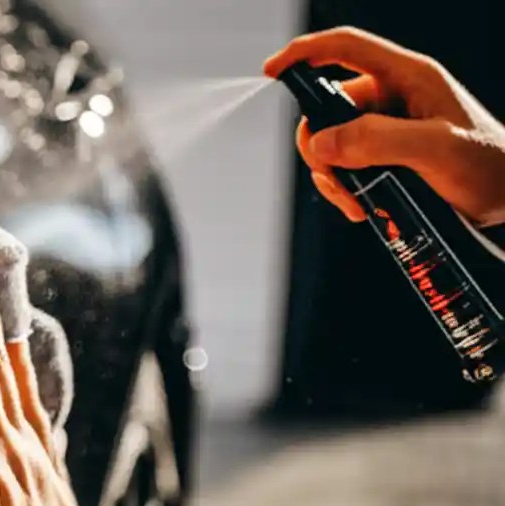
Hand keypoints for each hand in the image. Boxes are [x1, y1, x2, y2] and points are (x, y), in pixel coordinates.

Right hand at [265, 27, 504, 225]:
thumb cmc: (492, 166)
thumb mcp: (436, 150)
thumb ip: (377, 140)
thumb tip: (322, 142)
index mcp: (409, 78)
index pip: (345, 48)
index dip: (305, 52)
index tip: (273, 71)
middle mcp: (394, 98)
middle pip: (328, 107)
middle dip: (319, 144)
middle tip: (333, 176)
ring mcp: (388, 128)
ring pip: (332, 143)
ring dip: (332, 175)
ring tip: (355, 201)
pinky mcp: (386, 156)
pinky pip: (345, 166)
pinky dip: (344, 188)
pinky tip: (362, 205)